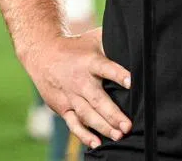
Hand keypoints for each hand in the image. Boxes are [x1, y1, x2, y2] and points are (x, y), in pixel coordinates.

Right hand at [22, 28, 132, 150]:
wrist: (42, 54)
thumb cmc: (76, 46)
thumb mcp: (94, 38)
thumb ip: (114, 41)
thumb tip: (139, 41)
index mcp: (90, 62)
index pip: (106, 68)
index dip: (119, 75)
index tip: (132, 82)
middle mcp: (80, 81)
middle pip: (97, 99)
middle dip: (113, 114)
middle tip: (127, 125)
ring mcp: (70, 96)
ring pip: (87, 115)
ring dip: (103, 127)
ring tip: (118, 135)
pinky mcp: (62, 107)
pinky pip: (74, 123)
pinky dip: (84, 134)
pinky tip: (96, 143)